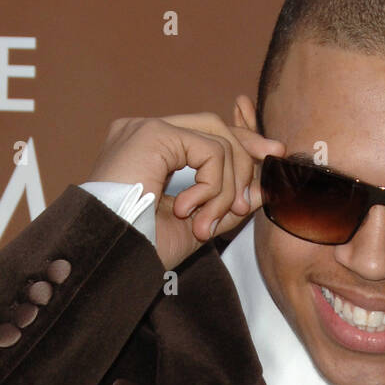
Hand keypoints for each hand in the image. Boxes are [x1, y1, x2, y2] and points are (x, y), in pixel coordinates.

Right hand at [87, 100, 284, 270]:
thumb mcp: (197, 223)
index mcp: (150, 150)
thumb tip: (265, 184)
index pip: (205, 130)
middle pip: (216, 126)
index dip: (241, 138)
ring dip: (225, 188)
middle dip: (247, 157)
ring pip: (217, 140)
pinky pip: (210, 151)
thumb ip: (228, 201)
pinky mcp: (153, 134)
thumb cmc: (141, 248)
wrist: (112, 258)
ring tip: (205, 223)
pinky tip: (190, 211)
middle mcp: (145, 131)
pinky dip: (213, 187)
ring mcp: (147, 128)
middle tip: (246, 202)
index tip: (271, 154)